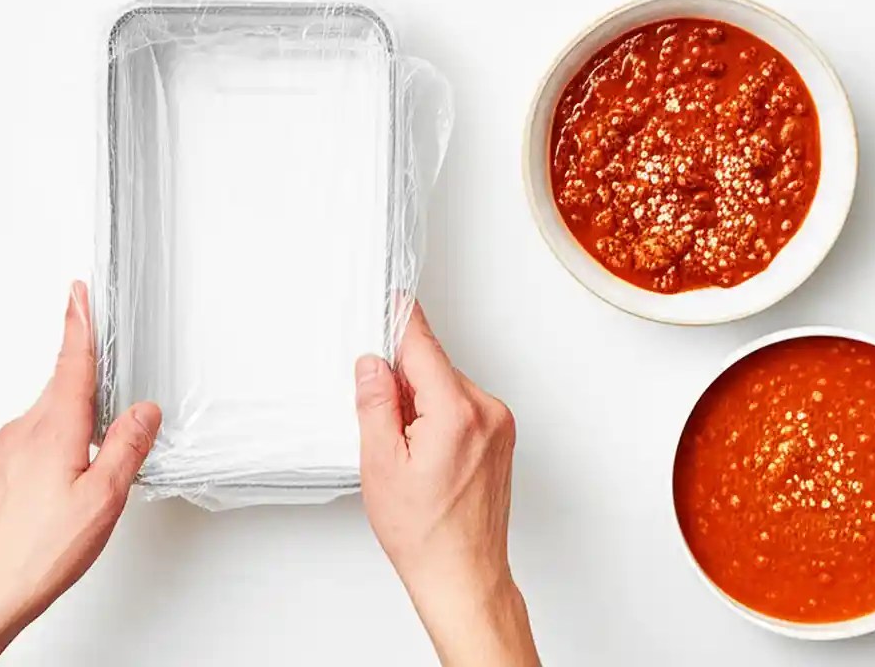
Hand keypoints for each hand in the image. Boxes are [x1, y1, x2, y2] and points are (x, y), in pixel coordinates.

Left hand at [0, 282, 161, 666]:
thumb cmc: (38, 552)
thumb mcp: (103, 499)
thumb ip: (126, 448)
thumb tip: (144, 411)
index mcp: (54, 430)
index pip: (71, 364)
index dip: (78, 324)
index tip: (77, 293)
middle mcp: (24, 431)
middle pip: (62, 385)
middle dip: (85, 369)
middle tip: (103, 354)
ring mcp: (6, 450)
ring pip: (50, 413)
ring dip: (75, 411)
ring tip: (98, 438)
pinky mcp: (0, 470)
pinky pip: (37, 435)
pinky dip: (60, 435)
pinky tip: (72, 466)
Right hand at [355, 304, 538, 666]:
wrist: (464, 576)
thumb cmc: (425, 534)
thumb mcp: (380, 464)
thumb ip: (375, 403)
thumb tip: (373, 362)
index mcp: (457, 411)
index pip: (424, 345)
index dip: (400, 321)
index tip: (390, 298)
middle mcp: (487, 412)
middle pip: (434, 367)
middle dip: (403, 382)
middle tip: (382, 426)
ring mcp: (499, 426)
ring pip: (447, 388)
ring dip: (420, 404)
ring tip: (407, 454)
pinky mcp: (501, 439)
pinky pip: (461, 408)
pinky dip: (438, 419)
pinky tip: (425, 458)